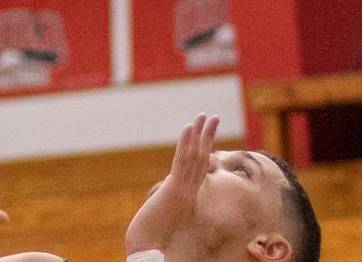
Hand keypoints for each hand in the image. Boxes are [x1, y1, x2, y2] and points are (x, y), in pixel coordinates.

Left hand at [125, 113, 217, 253]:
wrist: (148, 245)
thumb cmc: (151, 232)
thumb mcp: (163, 211)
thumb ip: (168, 199)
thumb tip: (165, 192)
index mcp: (188, 194)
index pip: (200, 167)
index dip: (205, 149)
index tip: (207, 133)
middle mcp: (190, 190)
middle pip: (202, 157)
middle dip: (207, 135)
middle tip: (213, 116)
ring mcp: (184, 189)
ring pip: (195, 156)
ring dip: (199, 133)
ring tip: (203, 115)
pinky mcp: (174, 188)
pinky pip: (182, 162)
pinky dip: (185, 143)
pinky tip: (188, 128)